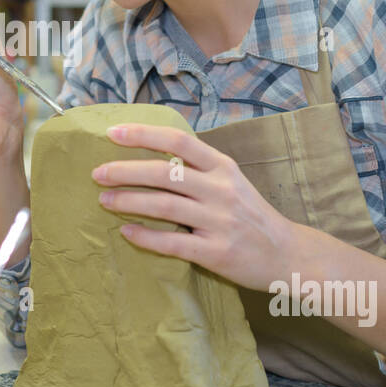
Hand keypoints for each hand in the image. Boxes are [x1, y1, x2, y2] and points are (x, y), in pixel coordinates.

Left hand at [90, 122, 298, 290]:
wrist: (288, 254)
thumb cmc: (250, 214)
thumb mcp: (231, 181)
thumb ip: (198, 169)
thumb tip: (149, 156)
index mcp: (223, 167)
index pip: (179, 141)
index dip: (144, 134)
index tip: (113, 133)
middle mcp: (221, 189)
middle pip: (165, 173)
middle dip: (125, 171)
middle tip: (97, 173)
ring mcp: (219, 221)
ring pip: (164, 206)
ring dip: (128, 201)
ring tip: (103, 199)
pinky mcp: (216, 252)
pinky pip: (173, 243)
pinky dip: (146, 237)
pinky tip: (127, 232)